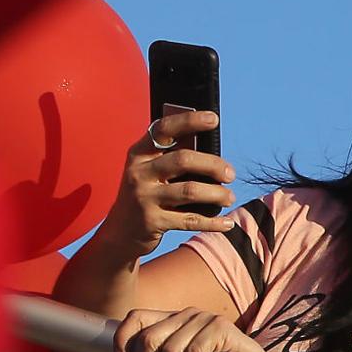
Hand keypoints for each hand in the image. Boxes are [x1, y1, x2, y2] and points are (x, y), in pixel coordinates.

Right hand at [98, 111, 237, 256]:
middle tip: (230, 174)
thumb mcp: (150, 172)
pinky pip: (190, 220)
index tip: (214, 119)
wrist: (120, 232)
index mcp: (139, 154)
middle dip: (212, 165)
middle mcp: (139, 173)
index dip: (190, 120)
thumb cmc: (146, 194)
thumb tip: (211, 149)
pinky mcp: (152, 222)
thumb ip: (172, 157)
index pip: (164, 129)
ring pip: (190, 191)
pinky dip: (212, 222)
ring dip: (216, 193)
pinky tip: (226, 222)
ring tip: (229, 197)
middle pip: (183, 160)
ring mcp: (144, 198)